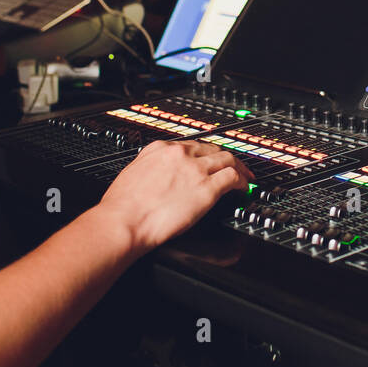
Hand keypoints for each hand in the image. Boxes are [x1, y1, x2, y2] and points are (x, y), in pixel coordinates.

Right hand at [95, 140, 251, 252]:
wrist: (124, 221)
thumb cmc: (122, 206)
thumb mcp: (133, 172)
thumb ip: (150, 167)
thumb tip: (158, 174)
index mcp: (160, 148)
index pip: (190, 145)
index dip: (204, 153)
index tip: (209, 160)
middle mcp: (180, 154)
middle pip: (212, 149)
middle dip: (224, 157)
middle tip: (233, 165)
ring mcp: (195, 170)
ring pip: (227, 159)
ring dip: (239, 167)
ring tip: (245, 175)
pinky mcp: (206, 188)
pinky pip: (232, 178)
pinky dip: (242, 180)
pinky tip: (243, 187)